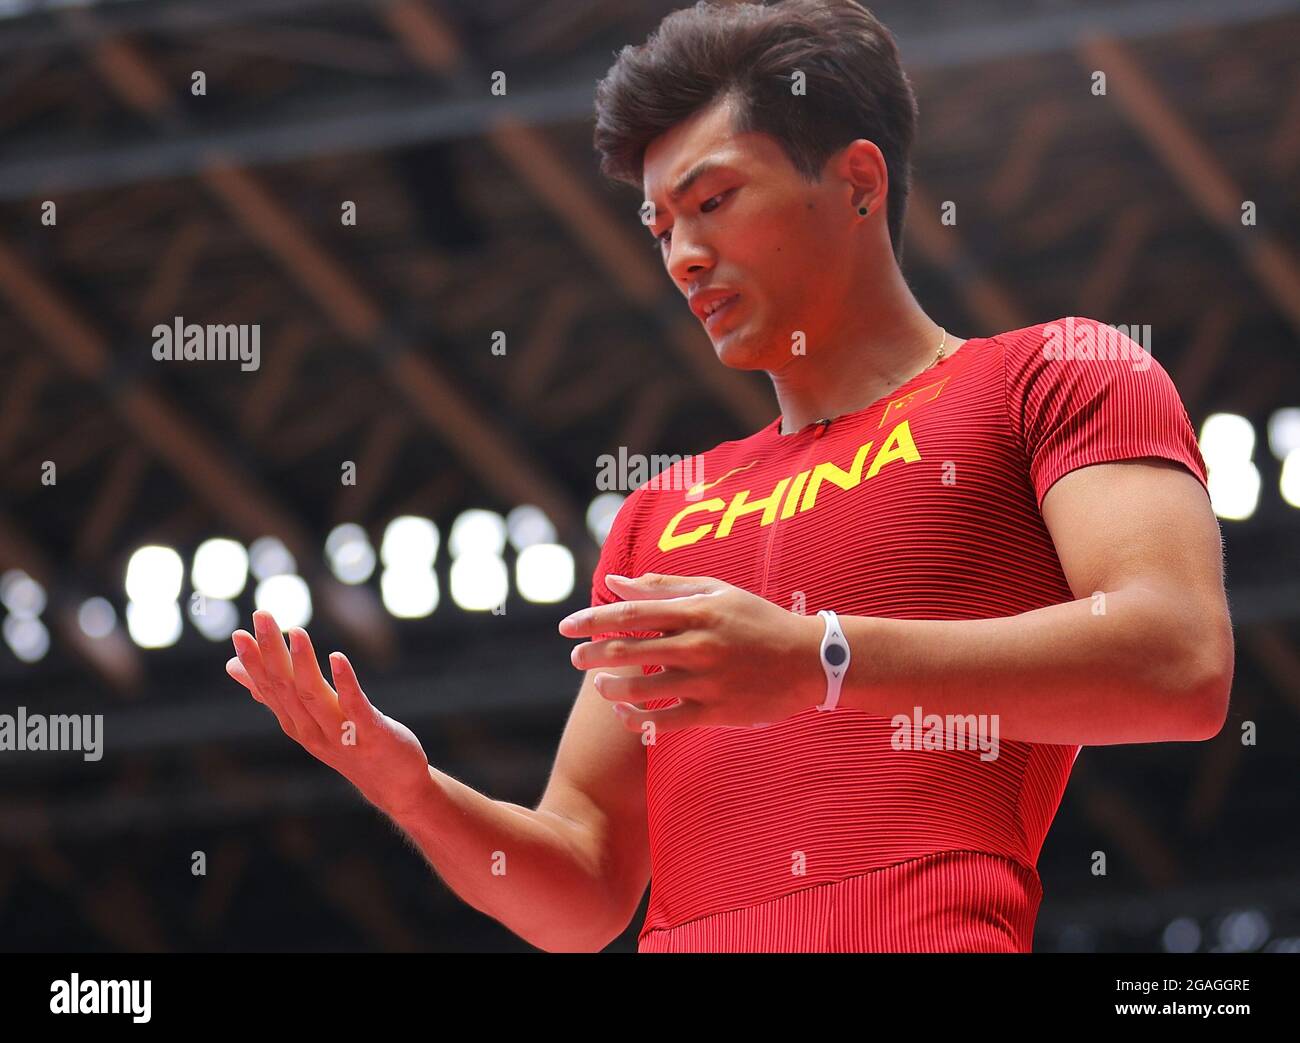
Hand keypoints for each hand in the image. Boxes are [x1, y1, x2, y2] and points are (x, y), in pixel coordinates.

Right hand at [226, 610, 432, 816]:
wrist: (392, 783)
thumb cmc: (347, 744)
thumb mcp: (306, 719)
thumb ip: (274, 695)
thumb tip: (233, 668)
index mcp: (295, 723)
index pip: (269, 688)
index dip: (254, 661)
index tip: (239, 633)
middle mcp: (311, 730)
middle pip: (286, 687)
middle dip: (272, 651)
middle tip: (261, 616)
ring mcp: (340, 733)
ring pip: (314, 695)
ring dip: (303, 662)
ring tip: (297, 631)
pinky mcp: (370, 733)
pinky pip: (354, 706)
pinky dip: (344, 682)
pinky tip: (337, 658)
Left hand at [557, 573, 822, 733]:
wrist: (810, 660)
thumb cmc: (758, 619)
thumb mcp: (716, 591)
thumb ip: (663, 587)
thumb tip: (614, 583)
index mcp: (697, 610)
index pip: (632, 613)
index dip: (593, 620)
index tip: (566, 627)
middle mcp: (698, 645)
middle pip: (629, 649)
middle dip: (593, 654)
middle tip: (575, 658)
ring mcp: (707, 681)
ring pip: (641, 688)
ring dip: (610, 687)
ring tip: (600, 685)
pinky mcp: (716, 712)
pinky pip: (664, 720)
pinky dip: (637, 717)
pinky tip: (625, 712)